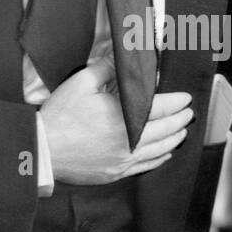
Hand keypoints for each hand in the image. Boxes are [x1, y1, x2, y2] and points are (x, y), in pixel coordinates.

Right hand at [39, 57, 193, 183]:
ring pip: (160, 150)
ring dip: (175, 139)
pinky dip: (160, 159)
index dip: (177, 102)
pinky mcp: (115, 173)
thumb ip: (107, 68)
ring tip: (182, 131)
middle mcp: (129, 141)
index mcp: (123, 117)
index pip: (162, 108)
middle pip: (166, 130)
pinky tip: (165, 153)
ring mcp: (123, 160)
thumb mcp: (82, 82)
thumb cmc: (60, 116)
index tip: (185, 97)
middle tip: (188, 112)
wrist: (42, 150)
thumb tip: (123, 57)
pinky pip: (146, 167)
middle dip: (181, 120)